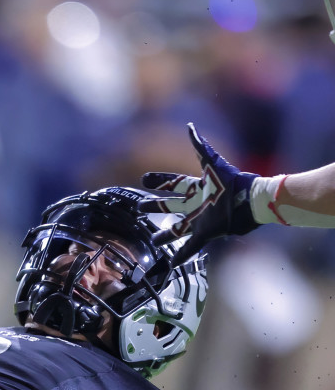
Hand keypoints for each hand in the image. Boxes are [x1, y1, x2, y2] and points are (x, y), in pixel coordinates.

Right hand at [140, 123, 262, 265]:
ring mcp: (199, 220)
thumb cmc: (233, 182)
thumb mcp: (212, 163)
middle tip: (139, 208)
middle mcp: (195, 204)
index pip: (172, 183)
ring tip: (153, 241)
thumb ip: (200, 146)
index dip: (158, 181)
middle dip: (154, 206)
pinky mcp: (206, 234)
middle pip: (169, 206)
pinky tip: (171, 263)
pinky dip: (181, 255)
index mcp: (196, 187)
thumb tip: (190, 127)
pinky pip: (190, 246)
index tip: (144, 179)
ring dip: (164, 236)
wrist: (250, 201)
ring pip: (176, 229)